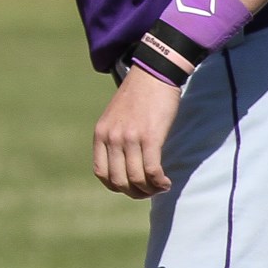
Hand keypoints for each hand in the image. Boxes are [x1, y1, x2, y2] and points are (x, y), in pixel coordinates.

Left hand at [93, 70, 180, 197]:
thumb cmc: (138, 98)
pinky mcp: (150, 137)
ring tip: (160, 187)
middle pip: (119, 181)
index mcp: (101, 134)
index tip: (131, 186)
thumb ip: (115, 139)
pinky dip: (159, 182)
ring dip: (150, 190)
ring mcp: (129, 138)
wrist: (153, 75)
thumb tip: (123, 165)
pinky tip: (166, 182)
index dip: (116, 187)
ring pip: (136, 179)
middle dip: (135, 193)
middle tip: (150, 191)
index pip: (101, 173)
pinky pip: (152, 171)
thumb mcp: (116, 118)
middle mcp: (112, 138)